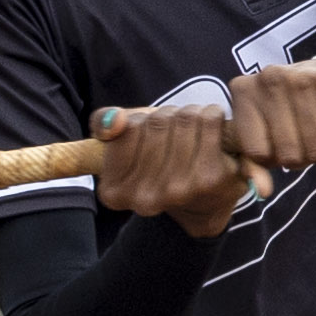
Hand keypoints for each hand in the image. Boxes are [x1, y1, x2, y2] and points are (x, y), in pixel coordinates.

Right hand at [89, 103, 252, 239]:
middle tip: (173, 131)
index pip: (127, 128)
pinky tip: (213, 131)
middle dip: (166, 116)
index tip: (146, 135)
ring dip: (191, 114)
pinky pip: (209, 121)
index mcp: (114, 192)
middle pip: (156, 121)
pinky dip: (212, 116)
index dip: (139, 121)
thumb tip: (114, 121)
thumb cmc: (159, 163)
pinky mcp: (212, 178)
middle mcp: (145, 199)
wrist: (204, 201)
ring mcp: (180, 191)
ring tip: (192, 131)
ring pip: (184, 118)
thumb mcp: (123, 141)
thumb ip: (103, 123)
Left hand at [230, 37, 315, 173]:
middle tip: (310, 141)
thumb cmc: (298, 104)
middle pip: (287, 154)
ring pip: (314, 149)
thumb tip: (262, 191)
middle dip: (304, 157)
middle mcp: (270, 78)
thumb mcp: (267, 126)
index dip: (274, 160)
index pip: (256, 152)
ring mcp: (302, 78)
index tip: (283, 147)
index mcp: (245, 89)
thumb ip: (254, 160)